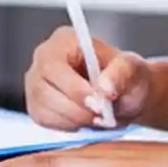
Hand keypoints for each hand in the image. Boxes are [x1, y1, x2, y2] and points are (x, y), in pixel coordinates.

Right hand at [25, 26, 152, 130]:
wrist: (124, 94)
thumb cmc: (125, 76)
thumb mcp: (131, 69)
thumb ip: (120, 74)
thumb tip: (104, 88)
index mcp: (63, 40)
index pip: (54, 66)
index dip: (73, 88)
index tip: (98, 104)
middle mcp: (43, 58)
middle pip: (44, 89)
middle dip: (75, 109)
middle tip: (101, 117)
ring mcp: (36, 82)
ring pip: (43, 108)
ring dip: (73, 120)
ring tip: (97, 117)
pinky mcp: (36, 105)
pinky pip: (44, 121)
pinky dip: (67, 126)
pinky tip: (83, 119)